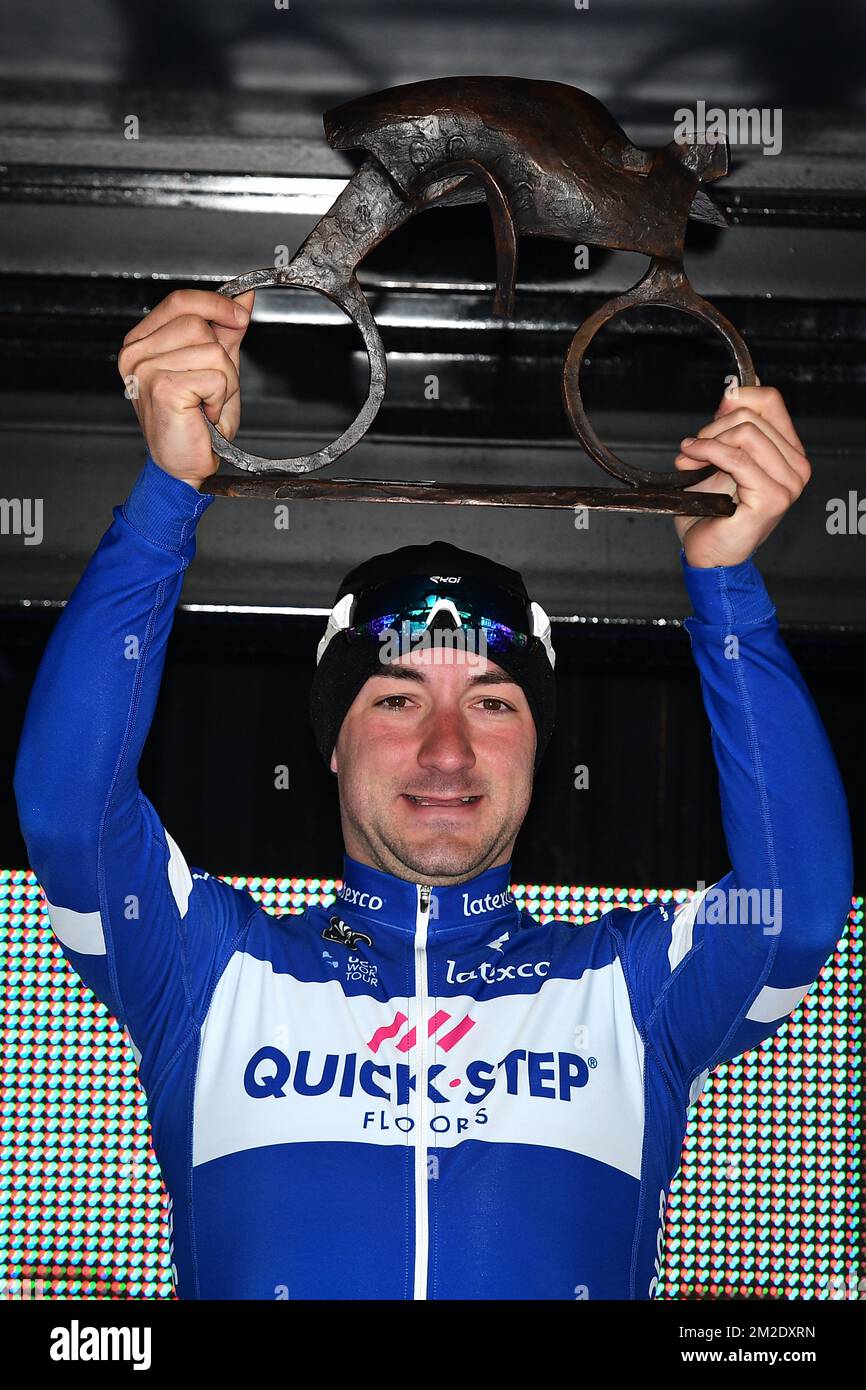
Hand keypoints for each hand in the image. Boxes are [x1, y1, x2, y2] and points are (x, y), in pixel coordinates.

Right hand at [117, 287, 255, 488]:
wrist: (184, 467)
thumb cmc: (194, 424)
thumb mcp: (214, 368)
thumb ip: (225, 332)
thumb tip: (242, 298)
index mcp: (143, 342)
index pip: (179, 301)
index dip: (214, 303)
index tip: (239, 315)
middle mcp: (137, 353)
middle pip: (198, 323)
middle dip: (222, 357)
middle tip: (213, 388)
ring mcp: (145, 369)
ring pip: (212, 349)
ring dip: (224, 381)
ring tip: (207, 403)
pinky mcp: (163, 387)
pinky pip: (214, 375)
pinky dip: (220, 397)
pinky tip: (203, 413)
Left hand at [673, 384, 810, 567]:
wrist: (707, 554)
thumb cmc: (712, 514)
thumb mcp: (720, 459)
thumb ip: (729, 428)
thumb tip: (732, 392)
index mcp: (789, 453)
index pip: (770, 401)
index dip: (737, 398)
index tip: (712, 414)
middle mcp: (796, 467)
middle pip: (752, 416)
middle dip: (714, 427)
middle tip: (693, 446)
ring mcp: (788, 484)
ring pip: (746, 433)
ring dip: (708, 440)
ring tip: (689, 456)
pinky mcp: (772, 498)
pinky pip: (736, 459)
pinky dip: (708, 452)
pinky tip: (691, 460)